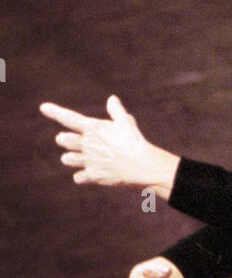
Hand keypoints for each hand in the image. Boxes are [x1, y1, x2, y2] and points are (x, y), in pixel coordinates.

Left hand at [38, 95, 173, 189]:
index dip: (54, 112)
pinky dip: (81, 176)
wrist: (142, 165)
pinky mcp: (94, 175)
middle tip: (67, 140)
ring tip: (75, 157)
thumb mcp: (126, 122)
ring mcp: (89, 160)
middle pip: (63, 140)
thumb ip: (116, 111)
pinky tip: (87, 174)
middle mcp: (87, 144)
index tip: (43, 107)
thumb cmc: (135, 141)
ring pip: (67, 159)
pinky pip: (78, 178)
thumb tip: (112, 99)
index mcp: (93, 128)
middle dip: (63, 139)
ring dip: (69, 158)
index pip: (68, 118)